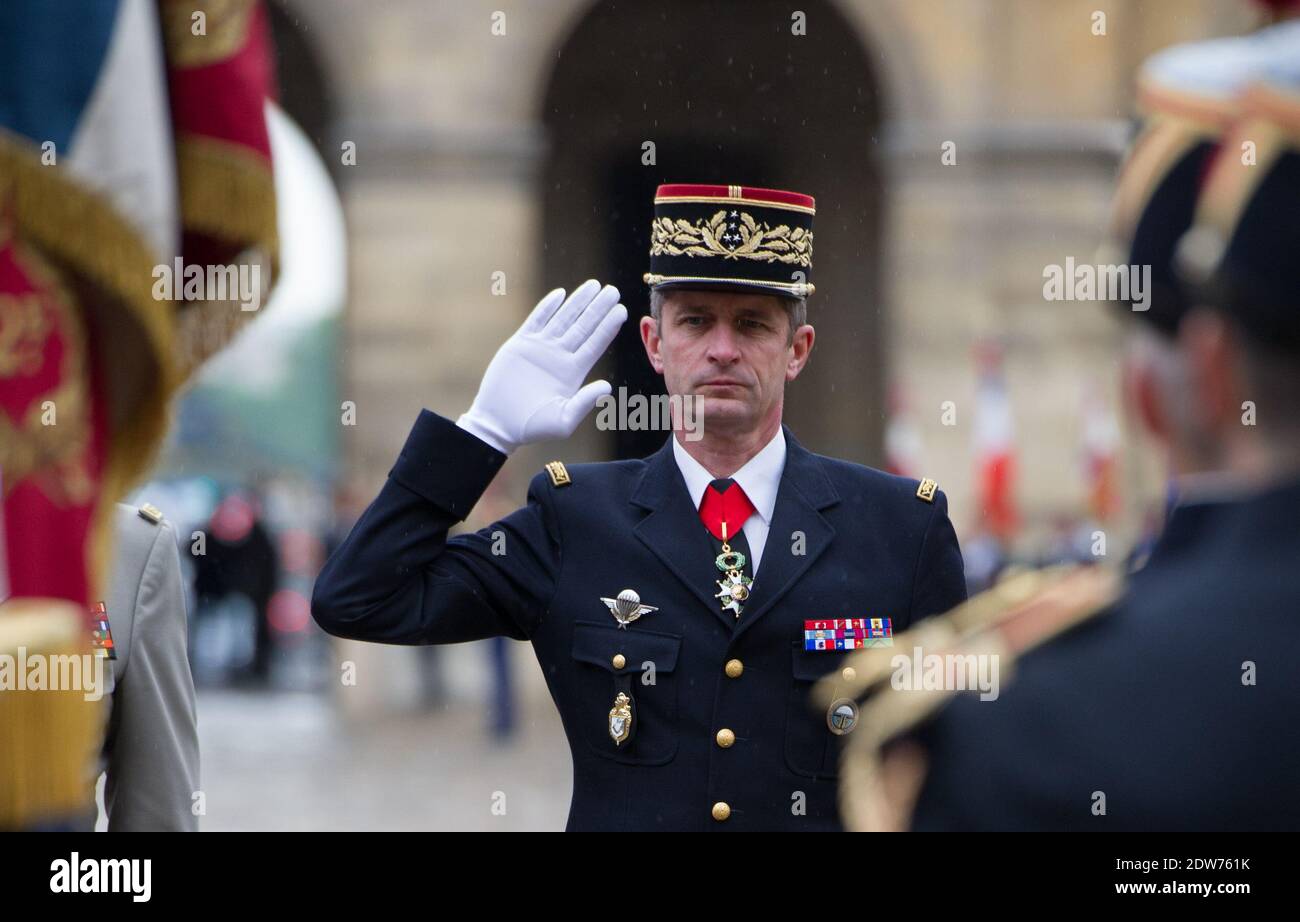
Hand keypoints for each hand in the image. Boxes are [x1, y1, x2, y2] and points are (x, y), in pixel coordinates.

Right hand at [457, 280, 626, 453]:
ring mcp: (540, 348)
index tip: (621, 310)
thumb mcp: (563, 420)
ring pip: (563, 318)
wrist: (499, 424)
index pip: (595, 343)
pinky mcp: (520, 344)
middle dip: (598, 308)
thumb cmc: (532, 427)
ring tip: (594, 285)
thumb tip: (606, 388)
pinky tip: (560, 293)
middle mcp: (560, 357)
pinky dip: (547, 307)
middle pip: (583, 326)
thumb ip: (585, 403)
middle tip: (613, 290)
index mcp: (573, 372)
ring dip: (578, 301)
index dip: (608, 327)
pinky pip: (536, 320)